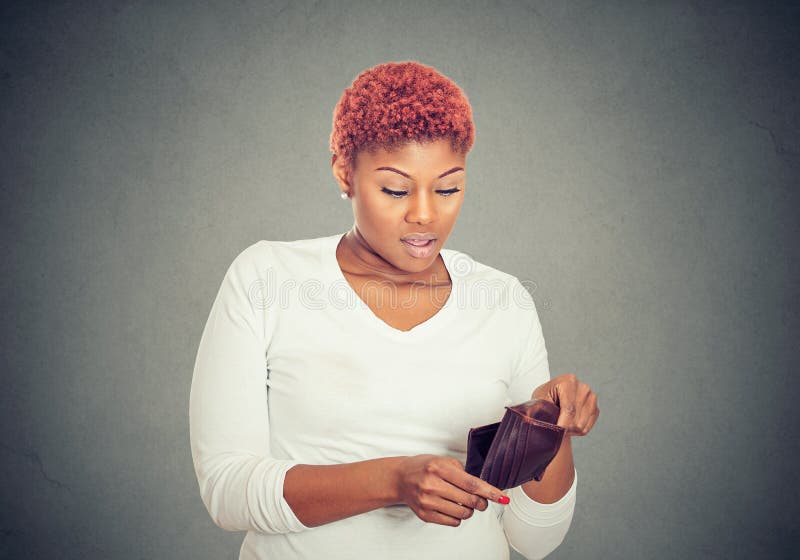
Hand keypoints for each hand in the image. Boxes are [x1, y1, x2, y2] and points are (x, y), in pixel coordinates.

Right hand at [394, 454, 508, 526]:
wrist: (401, 478)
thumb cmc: (424, 467)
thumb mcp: (443, 461)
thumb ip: (462, 473)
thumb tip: (484, 489)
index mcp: (438, 468)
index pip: (471, 483)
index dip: (489, 492)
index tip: (502, 498)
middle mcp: (432, 485)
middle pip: (470, 500)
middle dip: (481, 502)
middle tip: (482, 501)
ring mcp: (427, 501)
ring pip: (463, 514)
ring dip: (469, 510)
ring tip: (462, 502)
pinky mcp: (425, 515)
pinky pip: (453, 522)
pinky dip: (457, 516)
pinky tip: (451, 507)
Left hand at [533, 373, 599, 436]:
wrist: (552, 395)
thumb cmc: (544, 397)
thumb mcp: (539, 400)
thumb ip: (542, 410)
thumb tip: (545, 425)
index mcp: (569, 381)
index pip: (569, 409)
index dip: (562, 424)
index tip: (556, 433)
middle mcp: (583, 388)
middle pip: (576, 419)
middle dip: (564, 428)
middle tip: (553, 428)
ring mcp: (591, 398)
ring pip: (581, 426)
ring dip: (569, 430)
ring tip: (559, 424)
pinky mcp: (595, 408)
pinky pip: (586, 428)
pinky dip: (576, 431)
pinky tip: (568, 424)